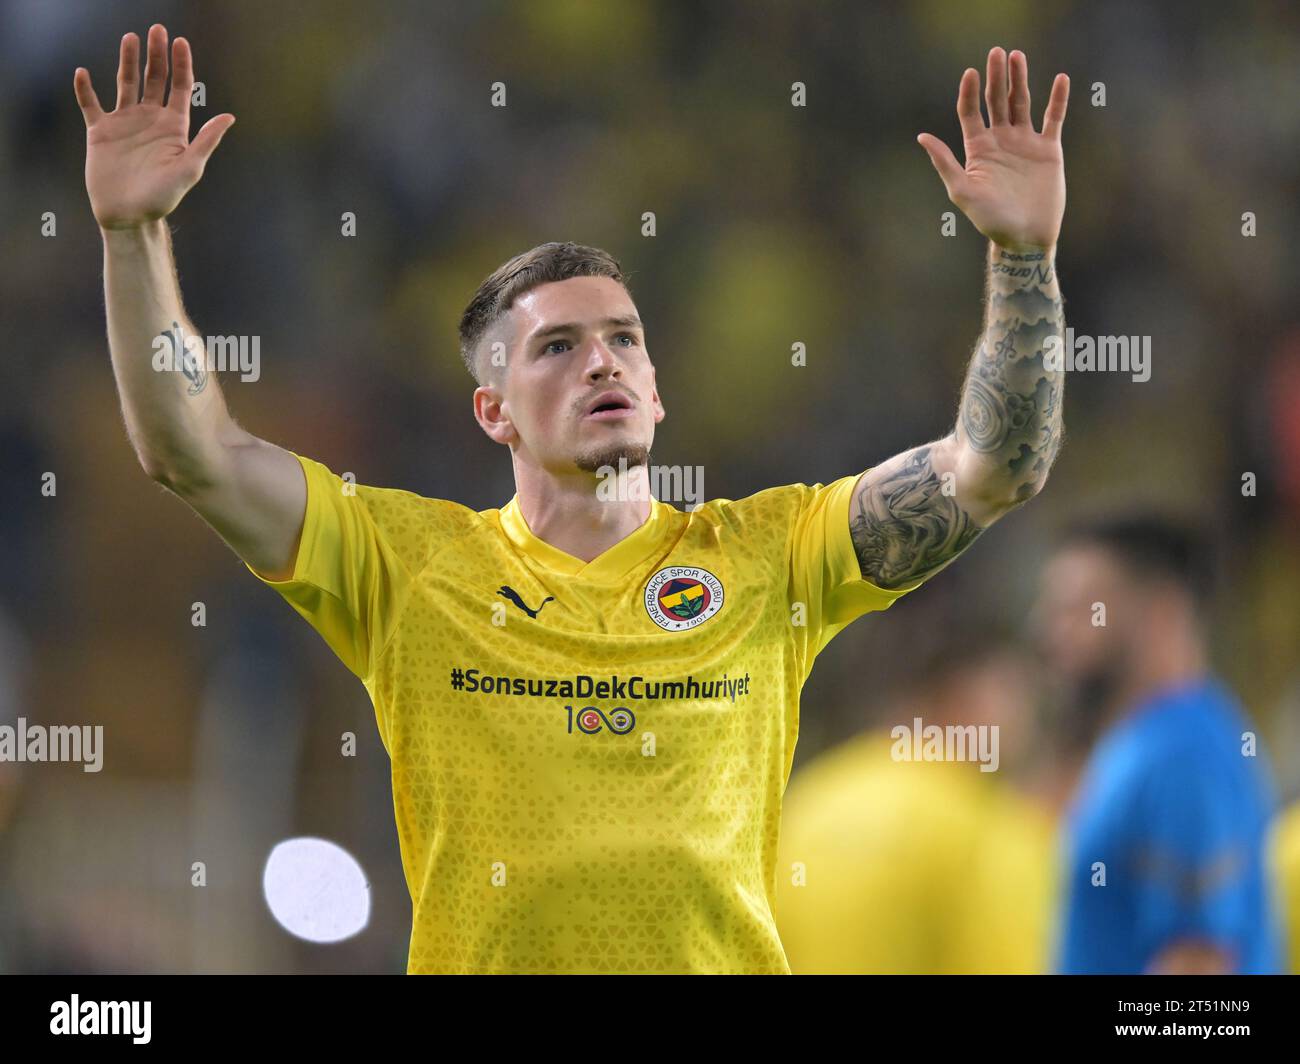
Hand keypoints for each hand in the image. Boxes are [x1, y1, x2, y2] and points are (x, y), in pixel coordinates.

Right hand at [75, 24, 234, 229]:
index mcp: (174, 127)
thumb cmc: (162, 198)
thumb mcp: (189, 169)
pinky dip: (85, 89)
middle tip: (157, 30)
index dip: (181, 64)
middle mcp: (150, 120)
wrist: (129, 216)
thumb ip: (206, 141)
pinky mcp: (100, 132)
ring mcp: (125, 124)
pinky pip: (90, 105)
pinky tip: (83, 73)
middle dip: (156, 55)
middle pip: (153, 79)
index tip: (179, 41)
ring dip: (127, 61)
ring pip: (125, 84)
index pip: (180, 88)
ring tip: (130, 39)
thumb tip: (229, 116)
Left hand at [917, 47, 1068, 251]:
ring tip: (1017, 56)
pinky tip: (1060, 79)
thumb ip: (945, 163)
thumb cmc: (990, 220)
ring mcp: (1024, 143)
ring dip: (1020, 80)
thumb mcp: (963, 191)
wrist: (1024, 237)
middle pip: (996, 101)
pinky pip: (1054, 119)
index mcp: (977, 149)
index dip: (969, 92)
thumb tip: (922, 137)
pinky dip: (1057, 100)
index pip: (970, 112)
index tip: (970, 73)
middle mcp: (1000, 141)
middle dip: (995, 77)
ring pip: (1022, 103)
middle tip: (996, 52)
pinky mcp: (1048, 150)